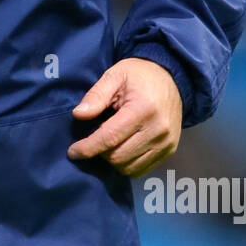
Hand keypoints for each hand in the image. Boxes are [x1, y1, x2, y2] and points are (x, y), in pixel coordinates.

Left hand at [68, 58, 181, 177]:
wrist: (172, 78)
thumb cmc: (139, 76)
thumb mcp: (115, 75)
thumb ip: (96, 95)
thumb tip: (78, 114)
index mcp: (143, 108)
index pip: (109, 137)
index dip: (88, 148)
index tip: (73, 152)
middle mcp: (158, 129)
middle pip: (118, 156)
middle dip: (99, 152)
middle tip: (93, 140)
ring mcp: (166, 142)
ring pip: (129, 167)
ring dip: (112, 160)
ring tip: (108, 144)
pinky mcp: (169, 150)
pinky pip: (142, 170)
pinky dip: (126, 165)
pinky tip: (121, 150)